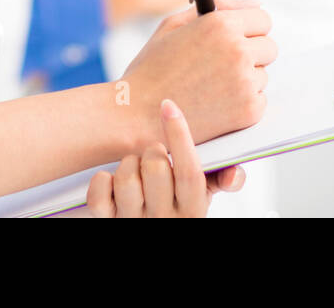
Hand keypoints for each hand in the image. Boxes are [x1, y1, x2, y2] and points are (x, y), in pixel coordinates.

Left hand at [85, 98, 245, 216]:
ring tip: (135, 172)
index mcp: (192, 212)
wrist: (142, 229)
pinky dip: (102, 178)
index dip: (179, 135)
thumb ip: (218, 178)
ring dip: (127, 165)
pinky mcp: (105, 221)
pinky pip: (100, 187)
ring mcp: (132, 222)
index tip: (168, 105)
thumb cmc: (172, 205)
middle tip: (153, 157)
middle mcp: (164, 221)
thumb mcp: (198, 196)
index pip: (190, 172)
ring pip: (125, 176)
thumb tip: (233, 174)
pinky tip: (112, 183)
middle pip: (155, 167)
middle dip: (151, 152)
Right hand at [120, 0, 274, 145]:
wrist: (137, 112)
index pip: (263, 18)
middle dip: (252, 52)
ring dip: (246, 78)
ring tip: (211, 84)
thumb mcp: (175, 24)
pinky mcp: (249, 110)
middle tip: (224, 62)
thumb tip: (255, 4)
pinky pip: (260, 98)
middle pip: (269, 47)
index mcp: (221, 24)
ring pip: (263, 74)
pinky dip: (243, 101)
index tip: (240, 35)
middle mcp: (238, 50)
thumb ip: (219, 7)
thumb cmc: (153, 66)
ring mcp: (245, 82)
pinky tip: (215, 101)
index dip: (250, 27)